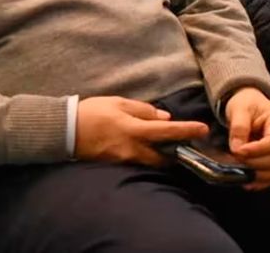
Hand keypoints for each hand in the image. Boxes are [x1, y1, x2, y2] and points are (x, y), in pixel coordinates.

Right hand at [74, 97, 208, 165]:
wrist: (65, 131)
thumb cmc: (92, 112)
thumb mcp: (119, 103)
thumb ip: (144, 110)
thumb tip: (165, 118)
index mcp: (134, 129)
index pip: (167, 131)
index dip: (187, 130)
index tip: (204, 129)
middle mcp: (132, 149)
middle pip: (163, 156)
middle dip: (176, 152)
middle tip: (185, 144)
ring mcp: (124, 160)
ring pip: (151, 162)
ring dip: (161, 156)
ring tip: (167, 146)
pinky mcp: (116, 165)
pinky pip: (138, 163)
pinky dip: (146, 157)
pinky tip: (146, 149)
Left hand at [225, 87, 269, 190]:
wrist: (250, 105)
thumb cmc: (246, 104)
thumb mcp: (239, 109)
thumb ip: (239, 127)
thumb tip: (237, 150)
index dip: (256, 151)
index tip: (238, 152)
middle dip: (254, 163)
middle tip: (234, 160)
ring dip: (256, 175)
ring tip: (238, 171)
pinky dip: (259, 182)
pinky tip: (245, 181)